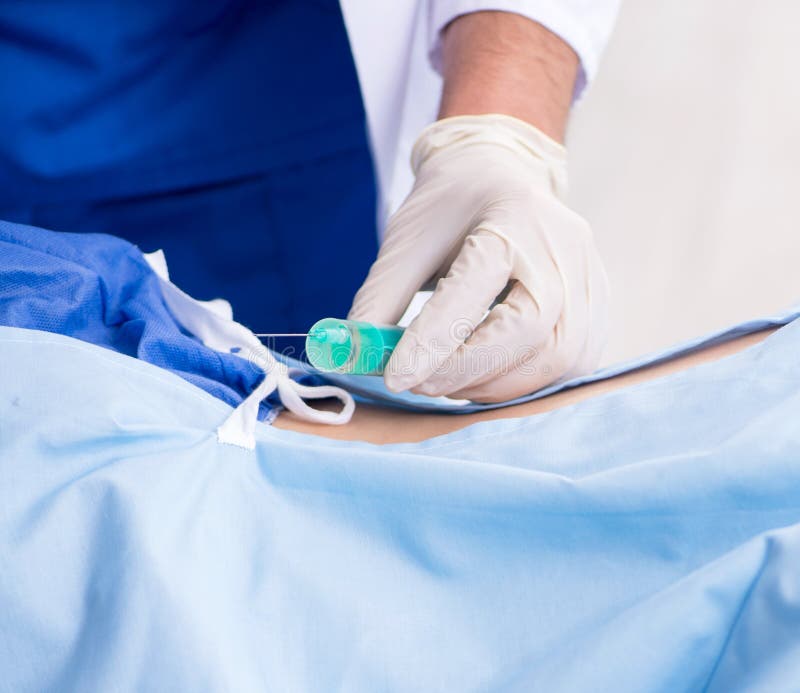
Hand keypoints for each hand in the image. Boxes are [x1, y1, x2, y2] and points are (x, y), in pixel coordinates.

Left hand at [348, 114, 608, 401]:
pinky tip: (486, 375)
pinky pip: (570, 366)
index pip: (475, 287)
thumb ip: (379, 301)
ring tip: (448, 380)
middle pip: (531, 329)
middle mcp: (563, 248)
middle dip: (468, 370)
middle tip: (419, 383)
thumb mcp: (406, 241)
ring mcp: (590, 281)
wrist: (502, 179)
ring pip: (556, 357)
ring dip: (494, 384)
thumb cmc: (450, 210)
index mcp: (512, 217)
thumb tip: (356, 360)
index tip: (395, 376)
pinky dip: (522, 383)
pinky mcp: (598, 311)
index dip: (435, 339)